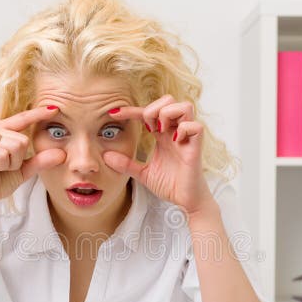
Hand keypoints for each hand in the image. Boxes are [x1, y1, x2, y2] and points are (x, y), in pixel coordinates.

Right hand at [0, 106, 66, 212]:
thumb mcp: (24, 169)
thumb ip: (41, 160)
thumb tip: (62, 153)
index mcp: (0, 130)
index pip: (22, 118)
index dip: (38, 113)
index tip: (55, 108)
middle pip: (22, 139)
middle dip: (19, 159)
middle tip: (6, 166)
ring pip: (14, 147)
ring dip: (11, 164)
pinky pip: (3, 155)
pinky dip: (3, 166)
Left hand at [102, 95, 214, 215]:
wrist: (185, 201)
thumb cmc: (170, 185)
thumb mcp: (143, 174)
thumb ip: (126, 164)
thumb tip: (106, 156)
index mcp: (164, 135)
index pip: (148, 113)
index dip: (131, 110)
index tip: (114, 114)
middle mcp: (176, 132)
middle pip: (170, 100)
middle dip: (154, 108)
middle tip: (148, 127)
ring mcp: (187, 138)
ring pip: (185, 106)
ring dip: (168, 114)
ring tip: (161, 130)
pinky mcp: (196, 148)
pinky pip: (196, 127)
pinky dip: (184, 129)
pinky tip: (175, 140)